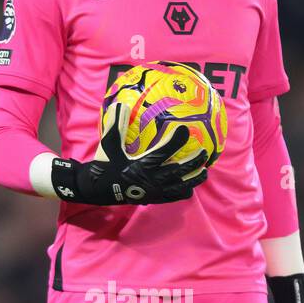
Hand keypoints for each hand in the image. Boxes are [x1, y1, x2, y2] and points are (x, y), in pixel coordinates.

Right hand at [51, 118, 207, 204]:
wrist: (99, 189)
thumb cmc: (105, 164)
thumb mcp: (108, 144)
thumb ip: (116, 124)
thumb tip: (120, 103)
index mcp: (141, 165)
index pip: (165, 151)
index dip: (177, 140)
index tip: (185, 129)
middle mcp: (151, 180)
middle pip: (179, 171)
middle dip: (194, 161)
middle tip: (204, 152)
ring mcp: (155, 192)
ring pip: (181, 187)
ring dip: (194, 178)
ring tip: (205, 171)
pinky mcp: (155, 199)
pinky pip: (174, 197)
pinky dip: (184, 190)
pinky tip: (190, 184)